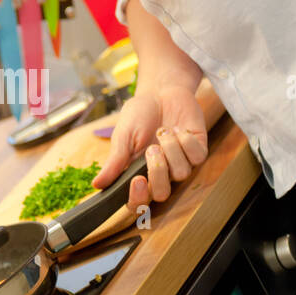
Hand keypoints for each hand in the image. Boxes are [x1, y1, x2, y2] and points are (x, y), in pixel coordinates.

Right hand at [92, 84, 209, 214]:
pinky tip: (178, 128)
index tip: (137, 180)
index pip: (138, 202)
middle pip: (162, 194)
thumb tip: (97, 185)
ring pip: (181, 173)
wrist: (160, 92)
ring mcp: (181, 164)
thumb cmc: (139, 115)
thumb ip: (114, 161)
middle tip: (151, 149)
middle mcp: (161, 174)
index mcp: (138, 174)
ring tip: (163, 131)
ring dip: (171, 149)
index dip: (138, 198)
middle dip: (158, 171)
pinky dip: (186, 140)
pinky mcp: (198, 152)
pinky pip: (196, 157)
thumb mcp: (122, 136)